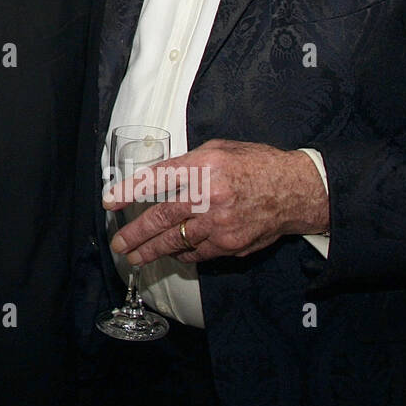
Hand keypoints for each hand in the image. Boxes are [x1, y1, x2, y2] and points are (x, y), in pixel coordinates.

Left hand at [103, 139, 329, 265]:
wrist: (295, 190)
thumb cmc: (256, 165)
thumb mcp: (218, 150)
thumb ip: (187, 164)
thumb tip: (158, 179)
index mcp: (203, 166)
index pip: (156, 179)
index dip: (129, 192)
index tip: (109, 202)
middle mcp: (209, 196)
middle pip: (161, 218)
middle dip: (135, 233)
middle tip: (118, 243)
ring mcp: (220, 224)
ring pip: (175, 241)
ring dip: (151, 250)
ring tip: (134, 256)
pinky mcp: (230, 244)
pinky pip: (197, 253)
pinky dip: (181, 254)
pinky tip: (170, 254)